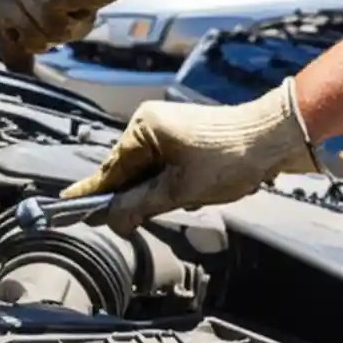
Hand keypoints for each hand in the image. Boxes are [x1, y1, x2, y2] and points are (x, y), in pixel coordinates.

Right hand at [62, 79, 320, 234]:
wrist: (276, 137)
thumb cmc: (230, 157)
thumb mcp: (180, 189)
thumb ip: (139, 205)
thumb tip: (110, 218)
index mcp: (144, 128)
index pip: (110, 170)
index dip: (92, 194)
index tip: (66, 206)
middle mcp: (151, 123)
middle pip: (128, 172)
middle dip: (139, 198)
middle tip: (141, 219)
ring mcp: (169, 128)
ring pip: (149, 173)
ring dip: (162, 192)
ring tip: (193, 194)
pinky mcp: (185, 136)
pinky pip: (166, 167)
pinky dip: (175, 184)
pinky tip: (198, 189)